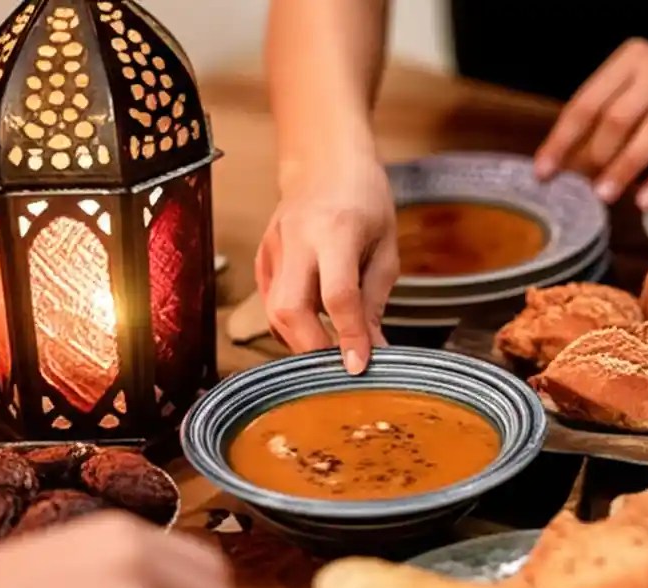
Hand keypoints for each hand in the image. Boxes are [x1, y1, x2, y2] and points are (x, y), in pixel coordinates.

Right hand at [256, 154, 398, 373]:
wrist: (324, 160)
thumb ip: (375, 299)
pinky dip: (289, 323)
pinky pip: (270, 302)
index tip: (358, 366)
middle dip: (311, 348)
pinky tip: (310, 325)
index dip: (349, 336)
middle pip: (290, 308)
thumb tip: (375, 348)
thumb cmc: (363, 198)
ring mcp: (274, 247)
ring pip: (274, 311)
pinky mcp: (262, 256)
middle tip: (336, 367)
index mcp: (337, 231)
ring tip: (327, 347)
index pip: (338, 296)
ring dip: (300, 339)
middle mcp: (298, 239)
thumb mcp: (385, 246)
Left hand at [535, 38, 647, 210]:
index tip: (543, 174)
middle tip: (584, 190)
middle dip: (595, 157)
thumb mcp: (636, 101)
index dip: (562, 141)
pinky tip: (647, 201)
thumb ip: (601, 128)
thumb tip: (557, 169)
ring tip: (605, 196)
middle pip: (619, 116)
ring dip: (626, 167)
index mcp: (633, 58)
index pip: (588, 102)